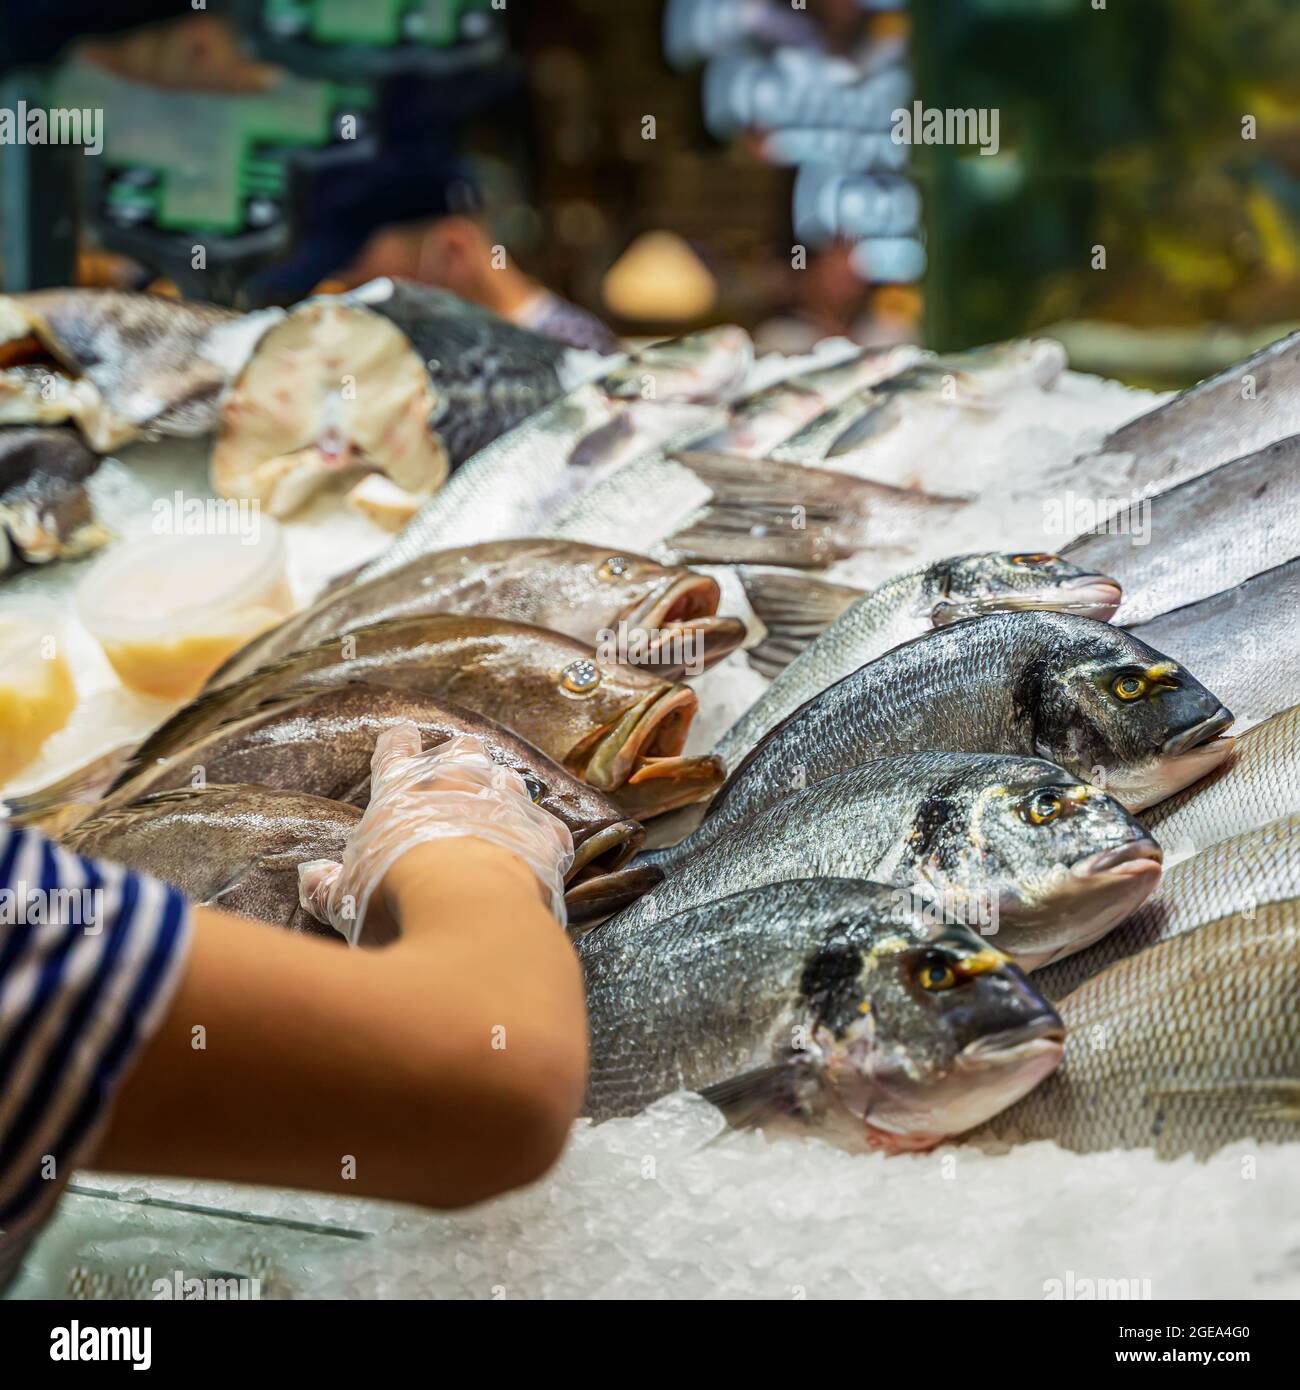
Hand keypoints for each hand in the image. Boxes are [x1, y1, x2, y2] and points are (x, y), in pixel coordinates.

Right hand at [298, 725, 573, 943]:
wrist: (469, 910)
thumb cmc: (395, 901)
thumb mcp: (346, 901)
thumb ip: (326, 887)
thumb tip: (311, 877)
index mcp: (401, 791)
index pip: (395, 754)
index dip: (396, 744)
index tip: (399, 735)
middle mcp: (456, 784)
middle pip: (461, 752)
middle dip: (459, 754)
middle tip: (458, 760)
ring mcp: (505, 803)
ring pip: (508, 778)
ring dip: (502, 788)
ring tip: (501, 796)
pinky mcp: (543, 833)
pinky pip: (547, 826)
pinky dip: (541, 835)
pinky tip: (541, 844)